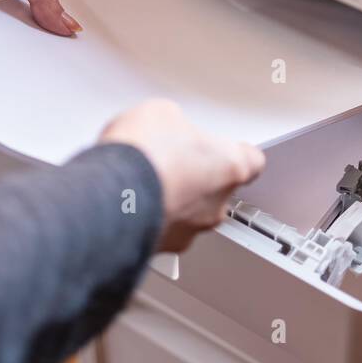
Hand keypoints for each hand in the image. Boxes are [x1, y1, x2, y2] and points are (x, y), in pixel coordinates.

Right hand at [101, 99, 265, 251]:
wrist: (110, 196)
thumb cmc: (144, 156)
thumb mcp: (162, 114)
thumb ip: (176, 125)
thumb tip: (166, 128)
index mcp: (229, 167)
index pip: (251, 161)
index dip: (236, 152)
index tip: (228, 148)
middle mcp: (215, 206)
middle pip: (216, 189)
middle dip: (194, 176)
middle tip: (169, 159)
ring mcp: (188, 231)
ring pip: (187, 213)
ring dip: (171, 199)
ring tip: (142, 179)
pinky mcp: (160, 248)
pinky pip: (159, 230)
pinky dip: (147, 218)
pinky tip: (127, 200)